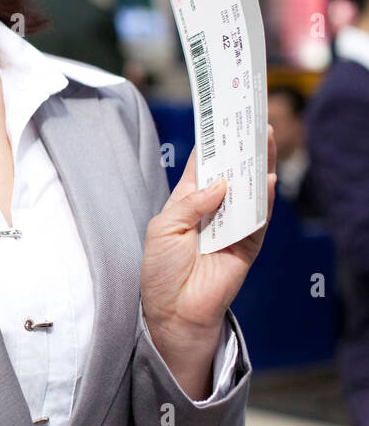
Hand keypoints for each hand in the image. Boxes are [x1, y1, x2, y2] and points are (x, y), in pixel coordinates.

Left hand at [138, 124, 276, 394]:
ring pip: (250, 190)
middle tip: (252, 118)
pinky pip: (258, 219)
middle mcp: (213, 208)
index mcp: (188, 200)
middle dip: (241, 147)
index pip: (204, 165)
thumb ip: (191, 203)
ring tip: (265, 138)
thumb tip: (221, 183)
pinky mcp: (247, 244)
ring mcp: (232, 225)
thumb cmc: (160, 269)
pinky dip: (262, 199)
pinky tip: (265, 179)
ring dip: (258, 165)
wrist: (172, 310)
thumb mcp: (164, 227)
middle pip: (232, 172)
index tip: (221, 116)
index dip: (212, 143)